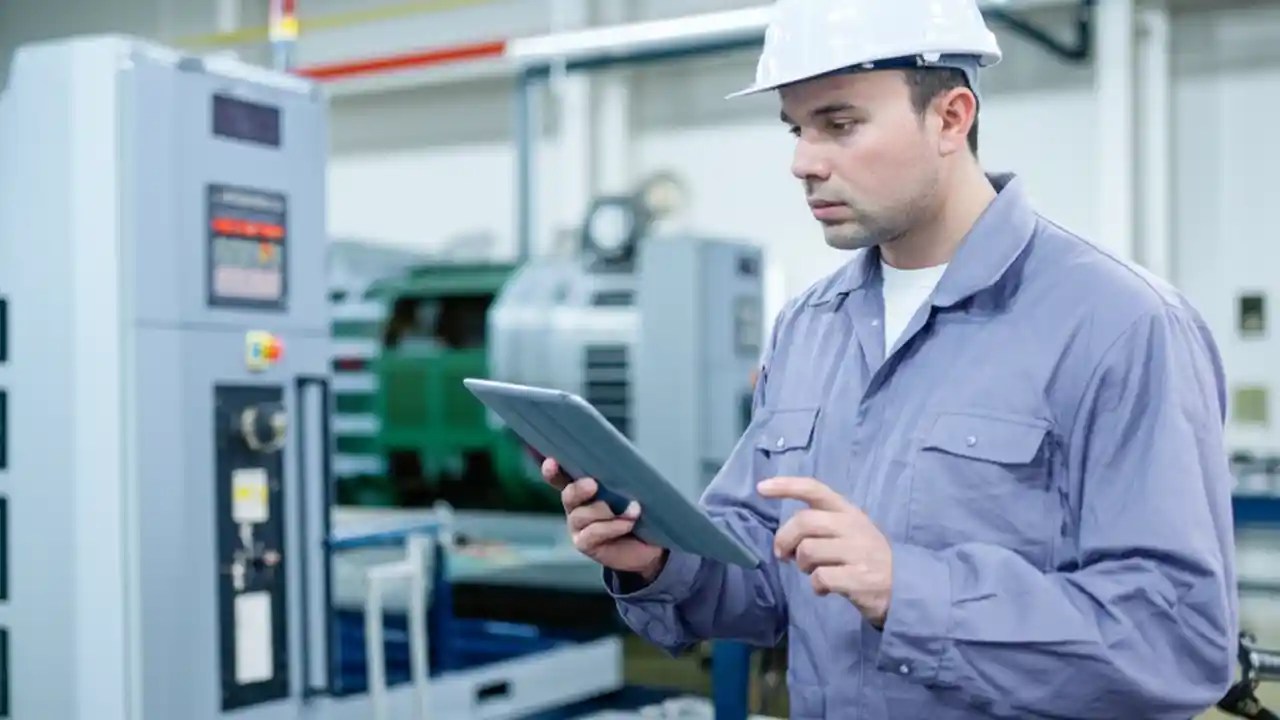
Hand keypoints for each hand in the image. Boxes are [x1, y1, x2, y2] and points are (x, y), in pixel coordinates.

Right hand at [542, 458, 665, 580]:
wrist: (651, 544)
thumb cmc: (641, 509)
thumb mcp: (633, 488)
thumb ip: (621, 478)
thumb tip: (620, 462)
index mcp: (583, 485)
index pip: (562, 475)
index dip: (553, 469)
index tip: (551, 462)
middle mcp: (575, 504)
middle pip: (569, 494)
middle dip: (579, 489)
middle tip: (593, 485)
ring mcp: (577, 526)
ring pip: (581, 515)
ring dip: (606, 511)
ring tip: (634, 509)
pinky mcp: (584, 543)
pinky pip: (592, 533)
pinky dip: (612, 527)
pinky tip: (628, 523)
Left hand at [758, 476, 893, 626]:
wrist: (906, 587)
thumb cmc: (868, 557)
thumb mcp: (851, 531)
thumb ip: (821, 526)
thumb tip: (784, 539)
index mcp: (848, 511)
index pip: (814, 489)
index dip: (786, 486)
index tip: (761, 488)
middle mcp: (852, 526)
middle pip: (803, 522)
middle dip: (784, 539)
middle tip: (783, 555)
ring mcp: (857, 552)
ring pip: (808, 551)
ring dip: (802, 565)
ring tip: (813, 572)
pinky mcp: (859, 578)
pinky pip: (820, 578)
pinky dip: (816, 586)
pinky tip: (825, 589)